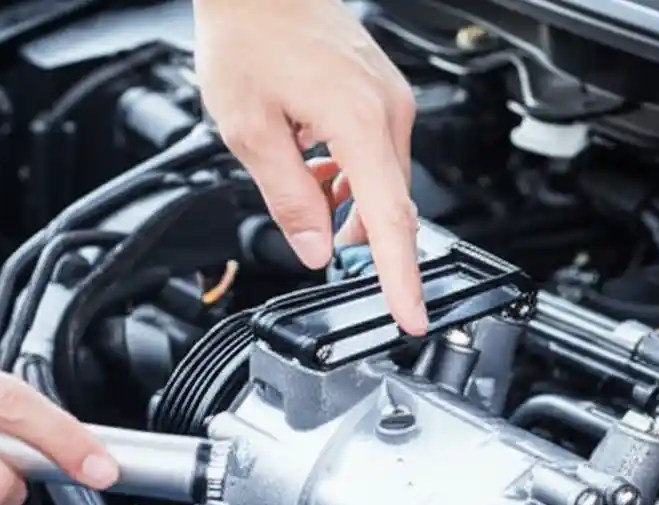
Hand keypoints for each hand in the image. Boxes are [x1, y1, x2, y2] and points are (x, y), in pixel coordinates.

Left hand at [194, 0, 426, 334]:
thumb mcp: (251, 131)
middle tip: (316, 242)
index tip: (410, 315)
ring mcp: (390, 98)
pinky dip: (349, 172)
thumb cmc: (249, 36)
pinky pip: (376, 151)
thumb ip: (289, 198)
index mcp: (359, 122)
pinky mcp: (381, 92)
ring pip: (379, 179)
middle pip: (386, 204)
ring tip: (299, 184)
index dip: (400, 277)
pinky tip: (313, 162)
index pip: (390, 221)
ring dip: (346, 201)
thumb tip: (315, 249)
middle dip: (356, 236)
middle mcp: (387, 110)